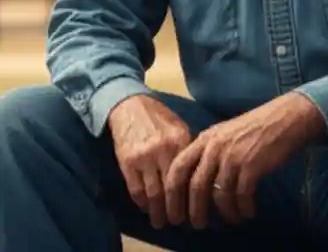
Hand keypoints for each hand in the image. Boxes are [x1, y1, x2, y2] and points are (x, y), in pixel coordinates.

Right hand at [106, 94, 192, 228]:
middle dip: (176, 210)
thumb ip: (188, 149)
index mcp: (180, 140)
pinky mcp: (127, 162)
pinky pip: (135, 190)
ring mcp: (143, 157)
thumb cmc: (157, 117)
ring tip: (162, 222)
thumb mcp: (179, 127)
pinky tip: (147, 208)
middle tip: (179, 222)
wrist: (128, 105)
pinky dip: (142, 203)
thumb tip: (200, 175)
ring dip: (158, 212)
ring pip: (153, 194)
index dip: (193, 196)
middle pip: (172, 190)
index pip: (189, 176)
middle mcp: (162, 150)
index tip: (197, 209)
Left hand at [164, 92, 324, 228]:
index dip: (173, 192)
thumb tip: (196, 181)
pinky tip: (248, 212)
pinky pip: (241, 195)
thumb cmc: (255, 128)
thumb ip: (208, 151)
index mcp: (204, 139)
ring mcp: (232, 156)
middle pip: (195, 186)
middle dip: (194, 210)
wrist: (285, 119)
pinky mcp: (251, 166)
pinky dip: (243, 208)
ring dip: (225, 212)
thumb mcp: (224, 133)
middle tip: (198, 225)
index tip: (175, 210)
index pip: (178, 168)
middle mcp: (214, 147)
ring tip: (232, 219)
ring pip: (219, 194)